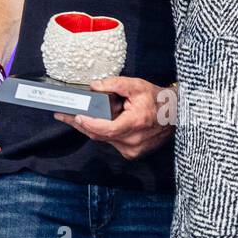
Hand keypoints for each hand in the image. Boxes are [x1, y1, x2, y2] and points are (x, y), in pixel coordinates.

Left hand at [54, 77, 174, 159]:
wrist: (175, 115)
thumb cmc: (156, 99)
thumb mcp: (136, 85)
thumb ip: (114, 84)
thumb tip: (94, 86)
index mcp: (136, 124)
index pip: (107, 129)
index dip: (90, 124)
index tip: (76, 116)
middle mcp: (134, 141)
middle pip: (100, 135)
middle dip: (80, 125)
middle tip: (62, 115)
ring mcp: (133, 150)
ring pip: (104, 140)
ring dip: (90, 128)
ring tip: (75, 115)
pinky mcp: (132, 153)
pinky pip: (111, 142)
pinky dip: (102, 132)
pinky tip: (95, 122)